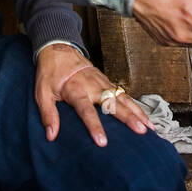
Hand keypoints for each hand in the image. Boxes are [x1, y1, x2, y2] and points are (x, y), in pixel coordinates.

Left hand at [34, 43, 153, 147]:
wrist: (58, 48)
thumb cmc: (50, 73)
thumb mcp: (41, 93)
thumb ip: (48, 114)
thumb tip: (51, 136)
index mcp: (76, 90)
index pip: (87, 111)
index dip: (95, 126)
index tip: (102, 142)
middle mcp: (93, 86)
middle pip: (113, 103)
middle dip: (128, 118)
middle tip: (140, 131)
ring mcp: (103, 83)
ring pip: (123, 98)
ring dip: (137, 112)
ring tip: (149, 127)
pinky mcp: (108, 82)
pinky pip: (124, 95)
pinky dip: (136, 106)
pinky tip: (145, 117)